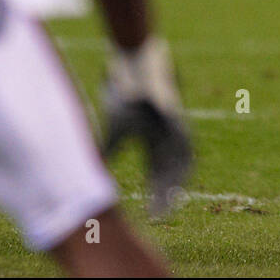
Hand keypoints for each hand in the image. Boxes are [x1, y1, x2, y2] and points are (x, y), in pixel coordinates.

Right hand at [101, 37, 192, 216]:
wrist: (134, 63)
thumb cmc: (125, 94)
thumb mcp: (116, 127)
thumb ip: (111, 149)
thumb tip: (96, 169)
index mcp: (153, 143)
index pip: (156, 174)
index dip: (155, 195)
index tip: (151, 216)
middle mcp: (167, 137)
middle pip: (170, 171)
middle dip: (165, 194)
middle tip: (161, 216)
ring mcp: (174, 126)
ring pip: (181, 159)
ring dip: (175, 180)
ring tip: (170, 199)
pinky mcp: (176, 113)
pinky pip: (183, 139)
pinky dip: (180, 159)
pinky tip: (181, 173)